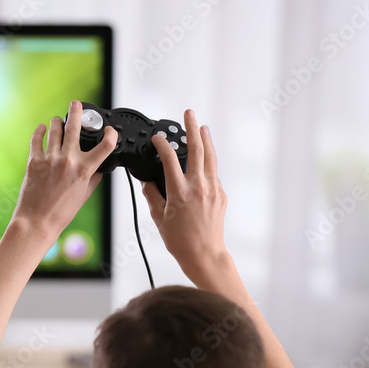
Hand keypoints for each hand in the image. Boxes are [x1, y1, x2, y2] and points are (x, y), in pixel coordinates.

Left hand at [11, 101, 117, 242]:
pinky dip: (39, 131)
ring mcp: (50, 159)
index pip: (106, 145)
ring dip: (57, 121)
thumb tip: (98, 167)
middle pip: (75, 127)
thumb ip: (93, 177)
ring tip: (58, 120)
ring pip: (55, 129)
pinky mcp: (34, 161)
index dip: (111, 134)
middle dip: (77, 111)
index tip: (110, 131)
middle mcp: (68, 160)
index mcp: (84, 170)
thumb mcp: (85, 195)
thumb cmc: (61, 212)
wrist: (37, 221)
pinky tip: (42, 128)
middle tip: (76, 104)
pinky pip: (36, 139)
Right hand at [141, 109, 228, 283]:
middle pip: (197, 149)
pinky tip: (204, 159)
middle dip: (193, 128)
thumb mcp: (158, 217)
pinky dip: (208, 162)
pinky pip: (213, 173)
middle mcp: (199, 186)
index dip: (162, 144)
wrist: (204, 254)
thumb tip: (146, 180)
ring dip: (206, 139)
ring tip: (202, 127)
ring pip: (211, 157)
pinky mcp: (221, 195)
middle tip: (190, 113)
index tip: (157, 139)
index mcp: (179, 191)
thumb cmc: (180, 240)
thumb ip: (151, 194)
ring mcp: (213, 189)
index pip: (169, 158)